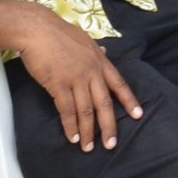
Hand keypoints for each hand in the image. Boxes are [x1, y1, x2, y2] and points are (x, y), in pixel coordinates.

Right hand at [14, 8, 142, 151]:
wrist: (39, 29)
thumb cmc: (59, 34)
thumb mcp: (85, 40)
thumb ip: (96, 51)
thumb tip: (105, 52)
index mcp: (100, 61)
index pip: (119, 84)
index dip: (129, 101)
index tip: (139, 115)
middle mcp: (92, 72)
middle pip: (105, 103)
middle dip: (109, 126)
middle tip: (111, 144)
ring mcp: (76, 79)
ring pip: (86, 111)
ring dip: (88, 131)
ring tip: (88, 147)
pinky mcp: (59, 85)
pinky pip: (67, 110)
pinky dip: (70, 126)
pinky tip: (72, 137)